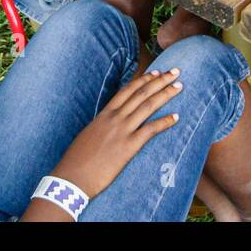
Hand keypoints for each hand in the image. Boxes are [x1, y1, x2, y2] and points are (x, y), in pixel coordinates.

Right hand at [53, 68, 183, 198]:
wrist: (71, 178)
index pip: (127, 90)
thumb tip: (109, 124)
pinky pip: (150, 130)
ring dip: (166, 94)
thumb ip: (101, 126)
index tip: (156, 72)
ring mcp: (121, 131)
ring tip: (179, 86)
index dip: (144, 80)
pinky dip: (165, 122)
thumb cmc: (76, 160)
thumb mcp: (88, 135)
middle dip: (160, 81)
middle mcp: (114, 118)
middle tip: (176, 72)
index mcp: (104, 114)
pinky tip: (176, 117)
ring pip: (148, 106)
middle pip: (141, 93)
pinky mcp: (128, 147)